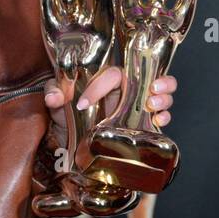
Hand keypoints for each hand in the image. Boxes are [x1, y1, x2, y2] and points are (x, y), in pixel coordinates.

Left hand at [43, 70, 175, 136]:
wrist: (69, 142)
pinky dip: (164, 117)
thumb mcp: (56, 101)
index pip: (110, 75)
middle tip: (152, 90)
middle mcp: (125, 90)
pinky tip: (158, 121)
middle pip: (151, 76)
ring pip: (161, 94)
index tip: (83, 104)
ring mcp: (136, 106)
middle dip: (159, 80)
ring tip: (153, 105)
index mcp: (105, 80)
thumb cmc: (66, 114)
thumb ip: (53, 92)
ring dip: (164, 97)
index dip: (99, 87)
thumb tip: (54, 97)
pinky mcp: (141, 124)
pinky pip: (161, 116)